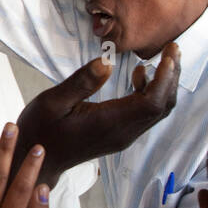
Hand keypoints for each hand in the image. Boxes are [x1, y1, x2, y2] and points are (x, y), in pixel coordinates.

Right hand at [11, 43, 180, 187]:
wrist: (36, 160)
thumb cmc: (40, 129)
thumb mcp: (52, 101)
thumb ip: (81, 82)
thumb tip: (107, 62)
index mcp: (109, 123)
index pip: (151, 102)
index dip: (165, 77)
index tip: (168, 52)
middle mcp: (123, 132)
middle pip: (161, 106)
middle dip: (171, 76)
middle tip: (172, 48)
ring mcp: (123, 136)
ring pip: (156, 111)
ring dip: (164, 84)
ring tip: (162, 58)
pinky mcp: (119, 135)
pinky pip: (145, 114)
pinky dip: (151, 93)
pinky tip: (138, 76)